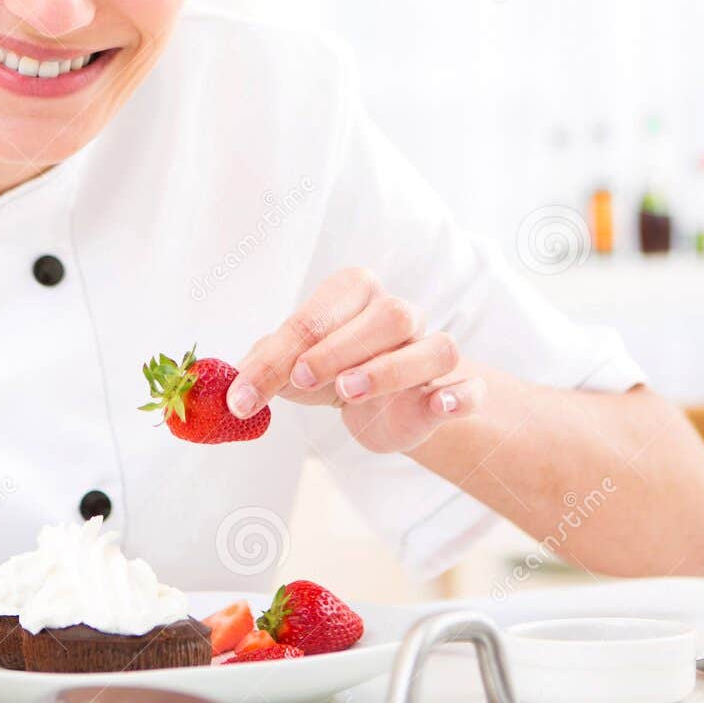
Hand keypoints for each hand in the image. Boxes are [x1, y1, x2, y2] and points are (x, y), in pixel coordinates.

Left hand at [226, 267, 484, 453]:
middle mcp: (397, 314)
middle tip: (301, 378)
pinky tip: (438, 404)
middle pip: (386, 316)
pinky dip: (460, 393)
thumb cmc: (331, 373)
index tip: (248, 393)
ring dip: (393, 368)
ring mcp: (430, 349)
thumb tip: (232, 389)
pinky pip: (471, 385)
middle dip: (339, 348)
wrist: (381, 408)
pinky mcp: (455, 388)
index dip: (279, 355)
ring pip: (434, 346)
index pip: (317, 316)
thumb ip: (263, 370)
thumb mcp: (290, 370)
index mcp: (352, 294)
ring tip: (350, 391)